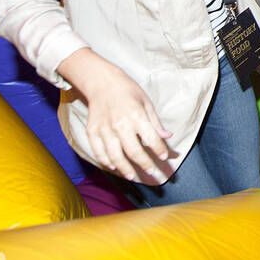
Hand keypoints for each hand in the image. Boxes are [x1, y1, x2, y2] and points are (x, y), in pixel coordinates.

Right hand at [64, 51, 173, 183]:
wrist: (102, 82)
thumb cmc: (127, 90)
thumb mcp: (146, 102)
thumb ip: (155, 123)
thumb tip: (167, 137)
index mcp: (136, 116)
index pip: (151, 139)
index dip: (159, 150)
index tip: (164, 157)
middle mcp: (120, 125)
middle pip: (134, 152)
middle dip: (146, 165)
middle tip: (154, 174)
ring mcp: (104, 130)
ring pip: (115, 157)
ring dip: (125, 169)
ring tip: (133, 177)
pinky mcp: (92, 132)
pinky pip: (99, 152)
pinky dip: (106, 162)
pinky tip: (114, 167)